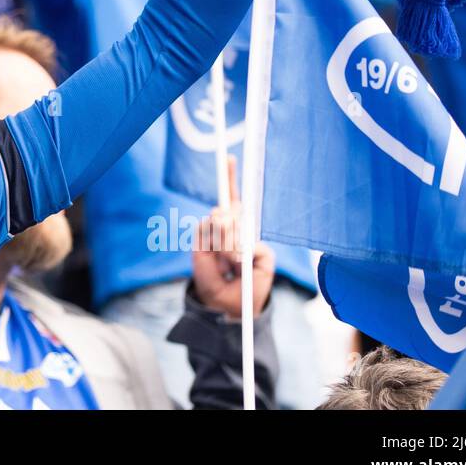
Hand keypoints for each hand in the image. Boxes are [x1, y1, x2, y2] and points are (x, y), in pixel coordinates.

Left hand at [190, 161, 275, 318]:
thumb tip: (223, 214)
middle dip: (217, 231)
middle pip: (226, 213)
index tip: (229, 158)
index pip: (228, 199)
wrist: (226, 307)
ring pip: (233, 229)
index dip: (229, 178)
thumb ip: (207, 233)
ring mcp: (252, 240)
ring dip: (224, 247)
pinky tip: (239, 268)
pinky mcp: (265, 253)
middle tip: (217, 252)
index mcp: (224, 227)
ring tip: (226, 265)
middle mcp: (239, 229)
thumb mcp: (200, 256)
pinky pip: (247, 246)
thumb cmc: (212, 280)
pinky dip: (238, 257)